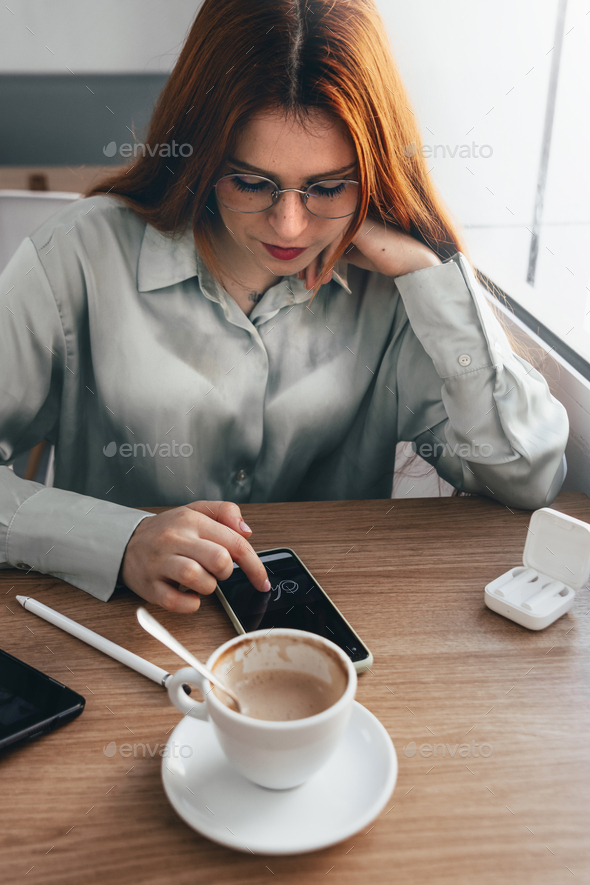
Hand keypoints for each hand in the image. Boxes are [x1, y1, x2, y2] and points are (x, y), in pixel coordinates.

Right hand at [119, 500, 269, 612]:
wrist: (125, 542)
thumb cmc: (167, 530)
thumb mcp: (196, 511)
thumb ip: (225, 513)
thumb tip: (246, 531)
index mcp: (192, 520)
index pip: (235, 542)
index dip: (255, 565)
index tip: (262, 581)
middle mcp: (176, 539)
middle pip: (219, 559)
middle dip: (226, 572)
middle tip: (217, 572)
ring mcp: (161, 563)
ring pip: (198, 579)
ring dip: (208, 587)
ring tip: (200, 581)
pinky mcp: (149, 586)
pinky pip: (177, 602)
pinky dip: (190, 604)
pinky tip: (188, 595)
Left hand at [297, 216, 440, 289]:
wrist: (407, 260)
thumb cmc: (383, 256)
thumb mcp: (352, 254)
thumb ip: (336, 250)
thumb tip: (317, 258)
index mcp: (344, 216)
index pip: (320, 236)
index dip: (311, 257)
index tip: (304, 275)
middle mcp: (345, 212)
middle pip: (318, 237)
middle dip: (309, 263)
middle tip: (304, 282)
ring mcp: (350, 215)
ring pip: (323, 241)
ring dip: (315, 265)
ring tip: (312, 284)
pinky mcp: (356, 224)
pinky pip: (333, 243)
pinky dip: (326, 262)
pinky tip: (325, 276)